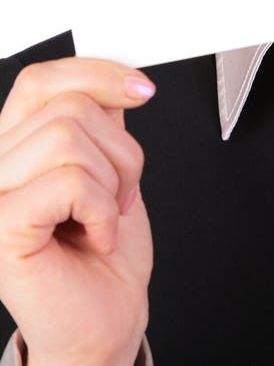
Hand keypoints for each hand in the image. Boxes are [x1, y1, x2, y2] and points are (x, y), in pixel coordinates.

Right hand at [0, 57, 155, 365]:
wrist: (104, 319)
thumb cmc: (103, 251)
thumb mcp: (108, 164)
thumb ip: (98, 120)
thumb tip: (115, 77)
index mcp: (15, 146)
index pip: (41, 80)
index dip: (96, 73)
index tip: (141, 89)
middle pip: (68, 106)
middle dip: (119, 149)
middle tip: (119, 194)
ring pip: (69, 137)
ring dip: (112, 182)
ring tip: (104, 217)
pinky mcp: (3, 227)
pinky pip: (71, 181)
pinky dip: (103, 210)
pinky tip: (96, 236)